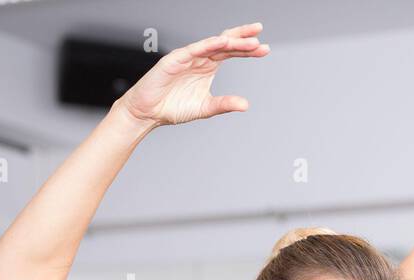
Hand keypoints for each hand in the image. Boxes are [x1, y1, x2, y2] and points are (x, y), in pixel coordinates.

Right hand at [118, 24, 267, 126]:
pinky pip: (193, 49)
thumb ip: (225, 104)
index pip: (231, 52)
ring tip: (249, 41)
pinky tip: (222, 42)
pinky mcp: (174, 60)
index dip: (247, 50)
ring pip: (212, 44)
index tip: (265, 49)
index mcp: (208, 66)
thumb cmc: (173, 107)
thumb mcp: (206, 108)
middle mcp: (199, 58)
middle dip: (243, 38)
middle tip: (259, 34)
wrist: (148, 112)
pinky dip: (208, 45)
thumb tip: (245, 104)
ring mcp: (187, 57)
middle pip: (224, 43)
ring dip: (231, 42)